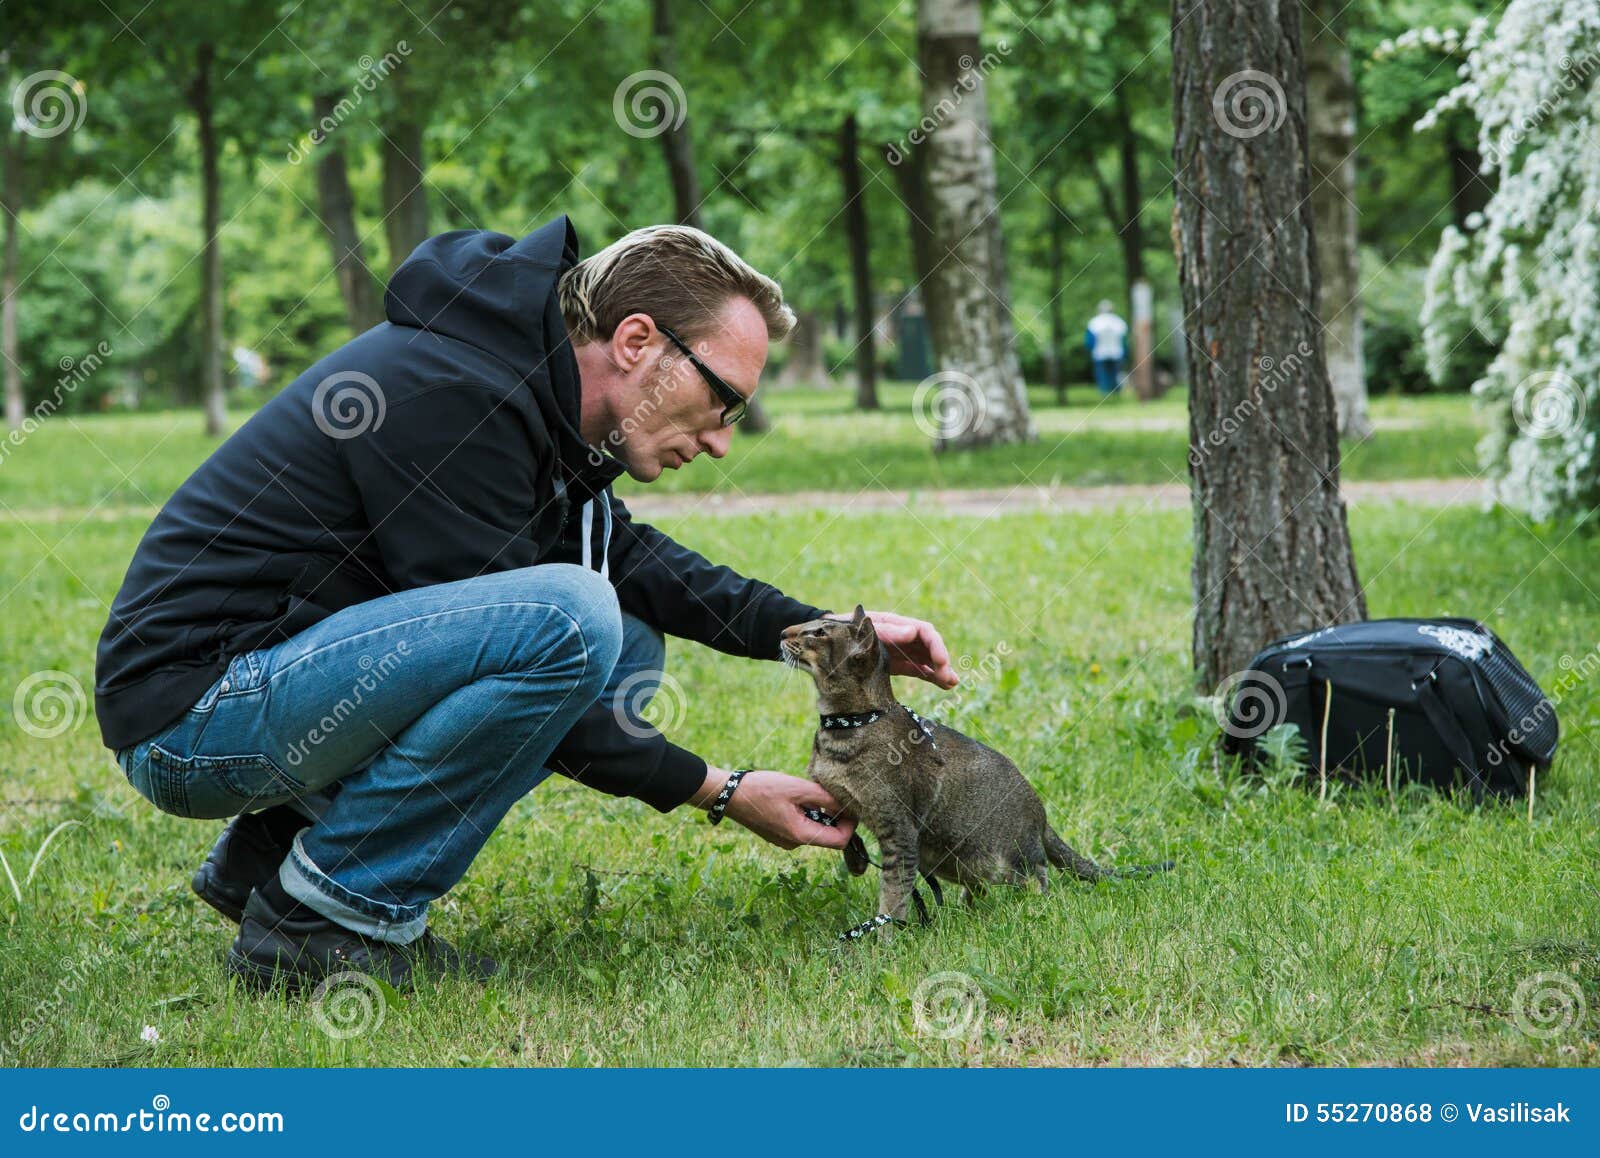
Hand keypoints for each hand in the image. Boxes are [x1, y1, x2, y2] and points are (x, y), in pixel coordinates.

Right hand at [691, 767, 857, 850]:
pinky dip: (805, 813)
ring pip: (814, 828)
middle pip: (828, 835)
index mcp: (801, 835)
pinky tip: (794, 797)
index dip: (850, 824)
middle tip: (827, 793)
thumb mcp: (798, 788)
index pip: (840, 840)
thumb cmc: (762, 789)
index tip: (849, 805)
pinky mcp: (778, 834)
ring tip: (806, 791)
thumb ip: (825, 798)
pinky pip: (800, 826)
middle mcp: (794, 843)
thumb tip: (846, 806)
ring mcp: (785, 840)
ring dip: (818, 812)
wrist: (729, 794)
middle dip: (833, 815)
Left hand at [826, 609, 958, 688]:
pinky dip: (931, 677)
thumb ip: (888, 631)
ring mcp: (902, 650)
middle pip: (930, 646)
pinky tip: (943, 685)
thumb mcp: (864, 630)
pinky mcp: (898, 663)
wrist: (828, 640)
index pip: (924, 631)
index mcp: (897, 623)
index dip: (936, 646)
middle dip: (941, 662)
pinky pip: (919, 669)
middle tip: (950, 679)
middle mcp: (903, 635)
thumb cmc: (846, 631)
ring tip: (952, 684)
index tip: (942, 662)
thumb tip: (912, 631)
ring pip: (928, 659)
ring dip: (941, 671)